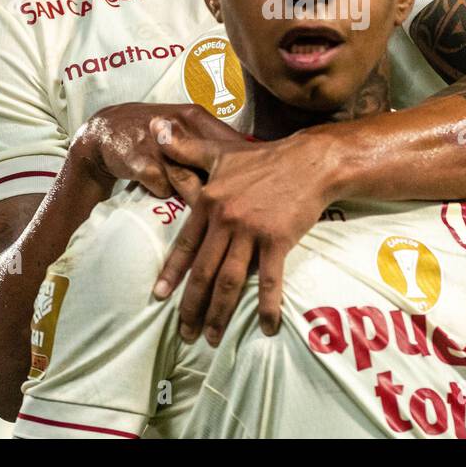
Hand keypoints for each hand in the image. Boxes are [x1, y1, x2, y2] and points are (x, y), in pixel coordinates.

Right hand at [72, 103, 246, 196]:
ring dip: (195, 198)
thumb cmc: (155, 134)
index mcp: (195, 117)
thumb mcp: (184, 129)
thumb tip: (254, 161)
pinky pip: (162, 187)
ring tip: (201, 210)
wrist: (106, 132)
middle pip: (213, 165)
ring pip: (188, 179)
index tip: (260, 187)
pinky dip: (164, 194)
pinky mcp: (139, 161)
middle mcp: (179, 126)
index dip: (248, 167)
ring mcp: (158, 144)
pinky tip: (162, 194)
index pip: (230, 142)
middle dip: (224, 190)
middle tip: (234, 209)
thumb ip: (213, 143)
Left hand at [150, 119, 336, 344]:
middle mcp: (226, 219)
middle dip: (192, 306)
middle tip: (185, 333)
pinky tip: (265, 328)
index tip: (160, 297)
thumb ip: (185, 148)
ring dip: (219, 313)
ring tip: (211, 338)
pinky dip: (266, 306)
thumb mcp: (220, 151)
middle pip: (204, 271)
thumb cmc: (264, 159)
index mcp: (210, 202)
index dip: (172, 273)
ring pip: (229, 281)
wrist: (310, 161)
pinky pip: (268, 281)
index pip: (185, 245)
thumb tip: (156, 128)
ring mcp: (251, 232)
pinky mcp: (278, 240)